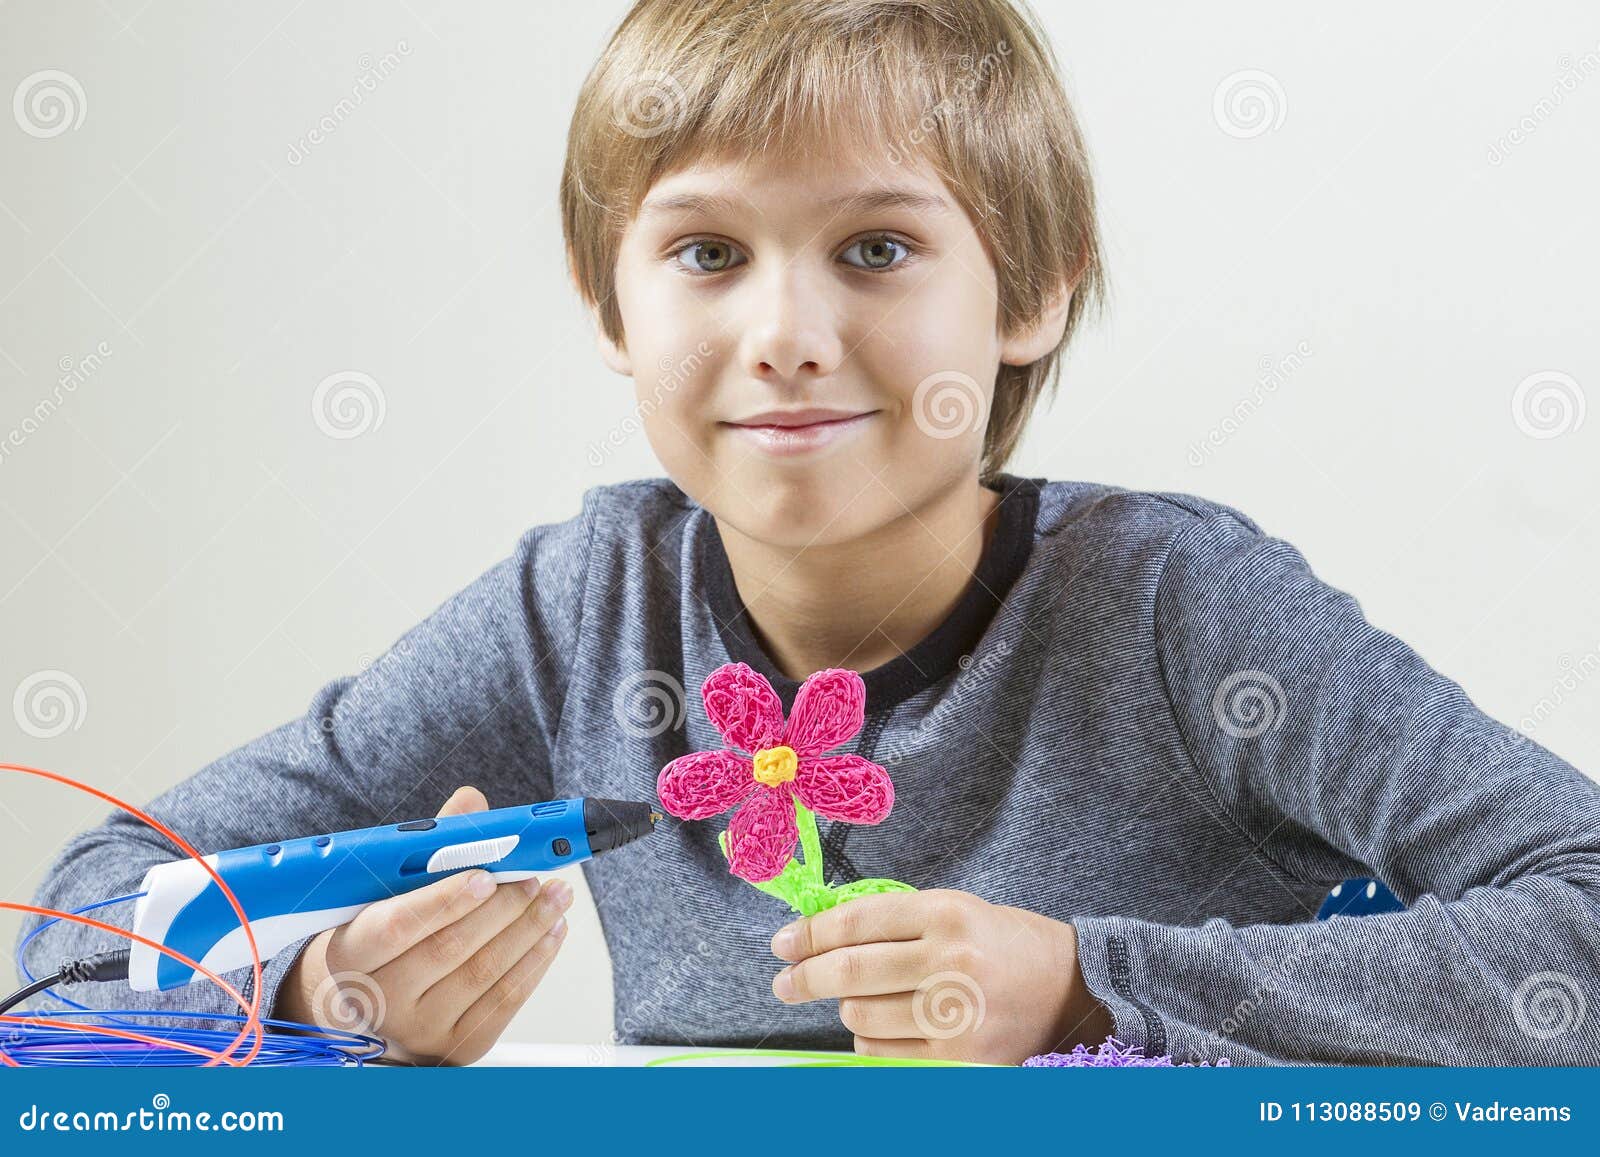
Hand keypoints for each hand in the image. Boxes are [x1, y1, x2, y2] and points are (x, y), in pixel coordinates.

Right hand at [275, 786, 574, 1064]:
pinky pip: (505, 1001)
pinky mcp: (458, 1046)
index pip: (396, 926)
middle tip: (535, 876)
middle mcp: (380, 998)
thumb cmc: (386, 932)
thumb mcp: (389, 889)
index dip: (443, 899)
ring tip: (556, 895)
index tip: (485, 874)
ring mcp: (419, 1028)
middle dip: (502, 908)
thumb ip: (429, 845)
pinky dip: (535, 961)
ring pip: (484, 973)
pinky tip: (552, 931)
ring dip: (529, 929)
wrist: (375, 1002)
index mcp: (352, 951)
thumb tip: (470, 801)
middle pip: (450, 950)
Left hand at [769, 889, 1112, 1063]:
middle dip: (804, 978)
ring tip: (863, 1002)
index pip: (856, 922)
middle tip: (784, 982)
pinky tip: (887, 1029)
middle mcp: (949, 962)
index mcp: (946, 913)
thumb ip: (893, 921)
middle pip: (849, 972)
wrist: (1074, 990)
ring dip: (849, 1010)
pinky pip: (882, 1054)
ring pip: (861, 1016)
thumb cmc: (1004, 944)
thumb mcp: (955, 910)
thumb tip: (819, 935)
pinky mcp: (958, 1060)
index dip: (810, 934)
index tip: (784, 944)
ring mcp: (954, 1015)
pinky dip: (871, 1042)